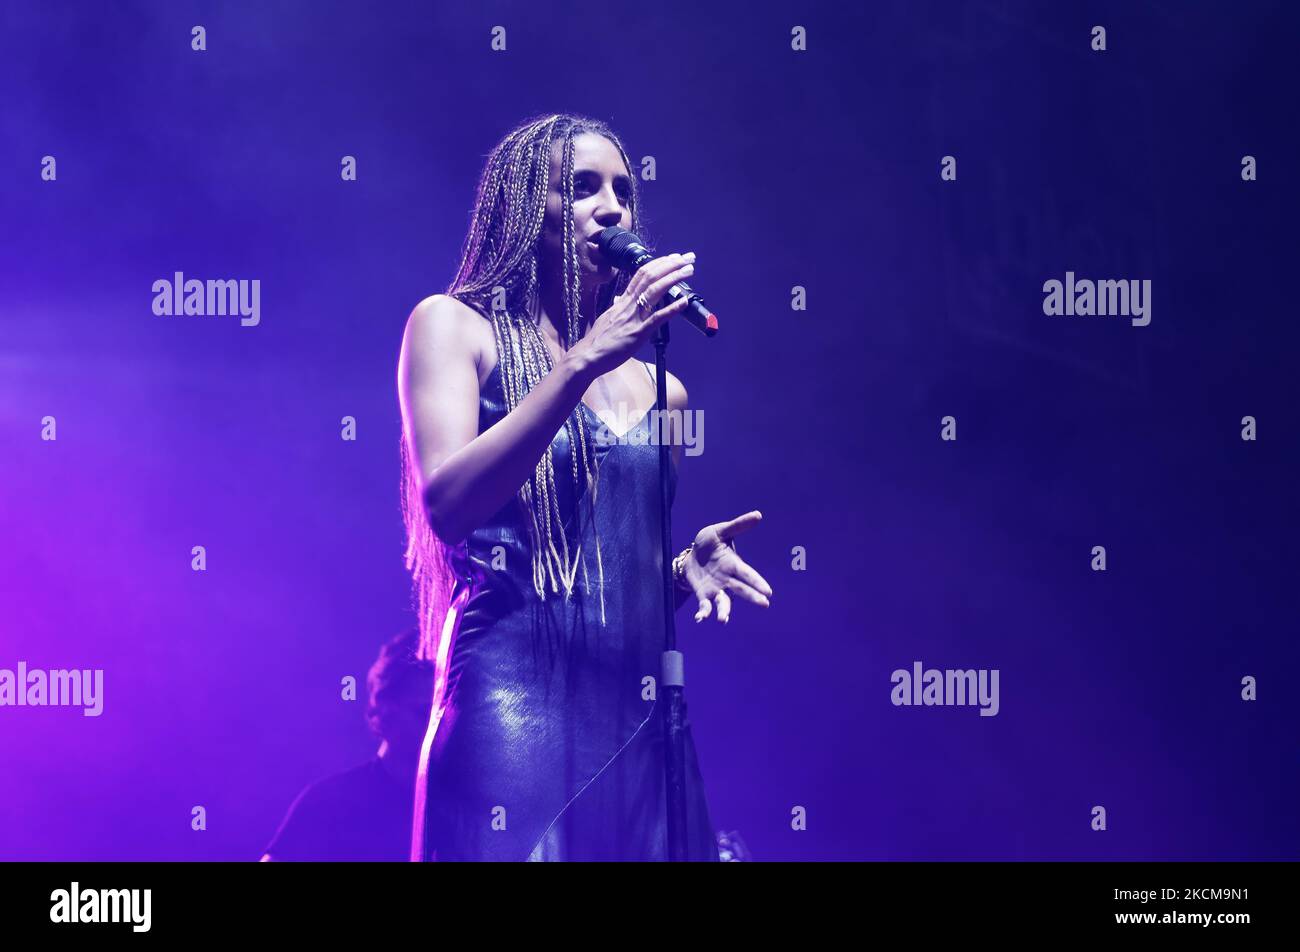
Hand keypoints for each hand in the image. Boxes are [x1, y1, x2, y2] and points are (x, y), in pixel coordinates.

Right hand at [572, 252, 695, 378]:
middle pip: (650, 276)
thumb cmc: (598, 340)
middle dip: (671, 265)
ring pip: (654, 291)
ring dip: (673, 278)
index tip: (672, 258)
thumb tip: (621, 299)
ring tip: (688, 270)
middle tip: (687, 258)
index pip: (642, 274)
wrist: (588, 355)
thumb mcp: (609, 317)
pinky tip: (684, 301)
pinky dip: (672, 308)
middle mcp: (629, 304)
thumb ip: (618, 307)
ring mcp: (634, 317)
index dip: (659, 263)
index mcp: (623, 300)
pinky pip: (657, 318)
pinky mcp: (638, 333)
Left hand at [684, 510, 772, 623]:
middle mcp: (727, 579)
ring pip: (723, 602)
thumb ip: (738, 525)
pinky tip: (700, 618)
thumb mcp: (721, 531)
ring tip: (723, 620)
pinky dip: (704, 613)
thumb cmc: (709, 542)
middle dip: (752, 596)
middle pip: (741, 589)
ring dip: (724, 611)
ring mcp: (715, 589)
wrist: (690, 554)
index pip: (748, 574)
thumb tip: (758, 515)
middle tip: (764, 604)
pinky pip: (704, 606)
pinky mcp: (702, 595)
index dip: (757, 582)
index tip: (768, 591)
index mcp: (733, 564)